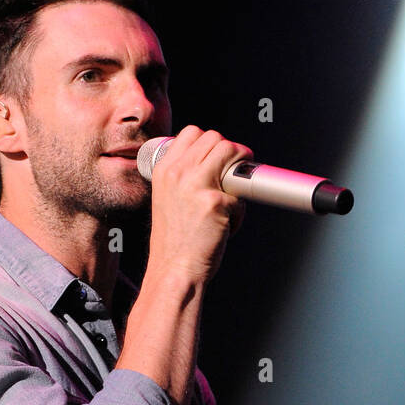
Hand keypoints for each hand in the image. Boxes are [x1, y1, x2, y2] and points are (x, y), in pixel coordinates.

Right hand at [146, 125, 251, 286]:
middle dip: (231, 155)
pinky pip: (241, 196)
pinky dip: (238, 215)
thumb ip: (185, 178)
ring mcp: (197, 185)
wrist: (174, 271)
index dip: (211, 144)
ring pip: (232, 153)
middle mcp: (178, 172)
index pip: (193, 133)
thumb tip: (216, 164)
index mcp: (164, 170)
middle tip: (233, 178)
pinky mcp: (216, 202)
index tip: (218, 160)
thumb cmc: (174, 243)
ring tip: (231, 199)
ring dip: (240, 174)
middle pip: (216, 139)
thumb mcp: (168, 200)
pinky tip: (224, 229)